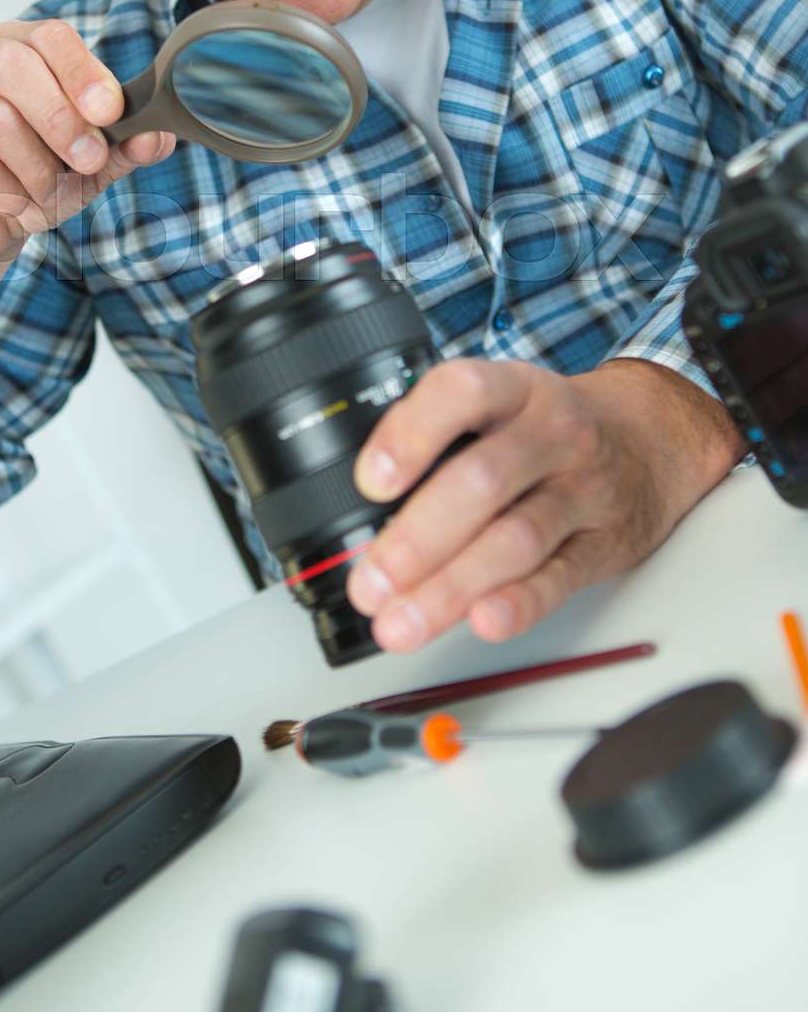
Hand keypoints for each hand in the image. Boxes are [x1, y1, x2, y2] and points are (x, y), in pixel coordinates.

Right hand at [0, 18, 174, 278]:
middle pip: (12, 64)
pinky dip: (8, 195)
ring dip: (36, 168)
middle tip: (89, 160)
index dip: (83, 72)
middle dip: (61, 117)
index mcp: (12, 46)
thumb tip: (159, 136)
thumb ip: (123, 147)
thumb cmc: (29, 182)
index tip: (110, 114)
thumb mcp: (88, 166)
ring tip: (47, 196)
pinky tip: (14, 207)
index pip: (48, 35)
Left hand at [346, 356, 743, 650]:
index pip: (462, 393)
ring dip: (450, 587)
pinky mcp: (603, 545)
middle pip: (481, 481)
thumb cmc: (550, 428)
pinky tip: (482, 621)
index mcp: (515, 389)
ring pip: (515, 539)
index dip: (411, 434)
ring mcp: (582, 490)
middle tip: (371, 582)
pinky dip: (519, 603)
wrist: (651, 442)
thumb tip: (360, 506)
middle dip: (417, 538)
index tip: (370, 481)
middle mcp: (552, 433)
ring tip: (401, 622)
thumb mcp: (503, 404)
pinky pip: (560, 578)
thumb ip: (441, 439)